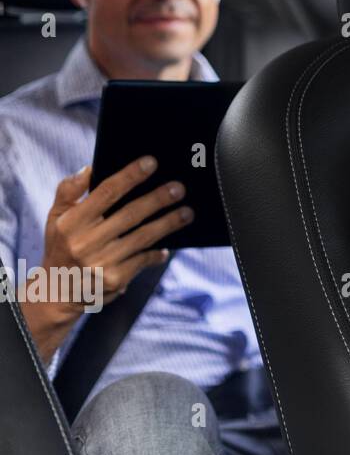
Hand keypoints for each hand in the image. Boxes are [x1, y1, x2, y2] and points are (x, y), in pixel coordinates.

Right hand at [22, 156, 193, 361]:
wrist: (58, 291)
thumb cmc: (62, 246)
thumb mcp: (56, 218)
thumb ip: (69, 191)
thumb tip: (90, 168)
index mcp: (72, 223)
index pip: (105, 193)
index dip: (129, 176)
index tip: (151, 162)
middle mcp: (85, 242)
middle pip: (129, 215)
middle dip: (157, 199)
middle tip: (179, 188)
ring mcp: (101, 262)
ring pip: (142, 238)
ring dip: (168, 224)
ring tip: (187, 212)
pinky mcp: (114, 279)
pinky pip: (143, 260)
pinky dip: (157, 253)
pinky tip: (167, 247)